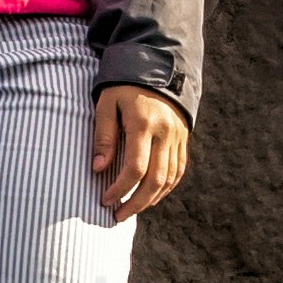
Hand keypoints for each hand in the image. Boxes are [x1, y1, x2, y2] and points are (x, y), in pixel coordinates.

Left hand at [91, 87, 190, 220]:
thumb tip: (98, 169)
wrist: (157, 66)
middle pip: (156, 179)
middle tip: (118, 216)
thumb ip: (103, 135)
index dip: (120, 189)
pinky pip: (178, 170)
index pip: (135, 168)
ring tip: (132, 210)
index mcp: (144, 124)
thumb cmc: (124, 86)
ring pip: (170, 178)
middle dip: (136, 203)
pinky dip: (166, 187)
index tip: (105, 200)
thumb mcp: (107, 104)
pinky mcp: (183, 138)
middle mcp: (165, 133)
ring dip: (151, 199)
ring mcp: (178, 137)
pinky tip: (151, 197)